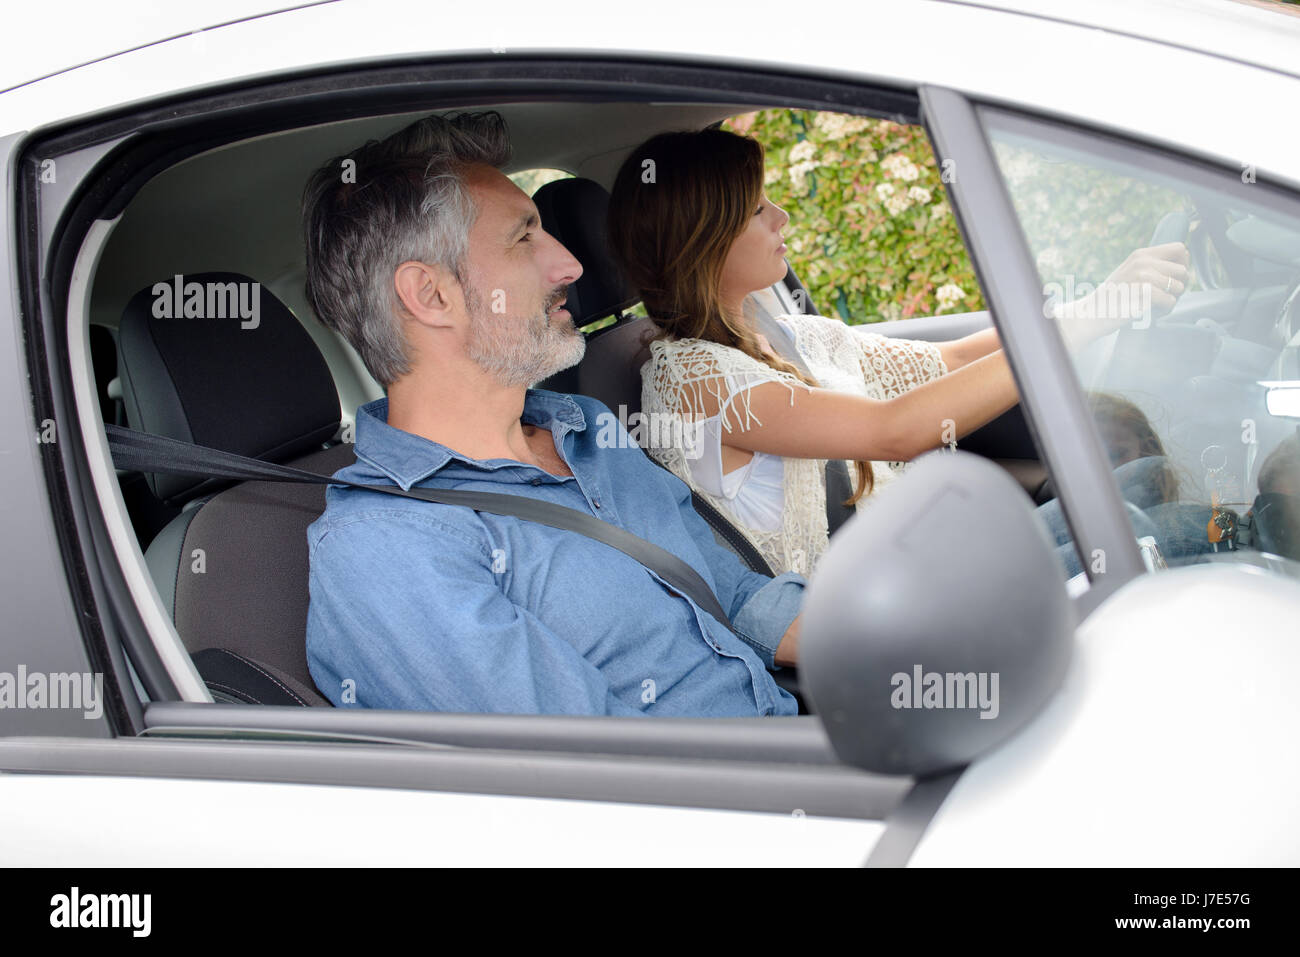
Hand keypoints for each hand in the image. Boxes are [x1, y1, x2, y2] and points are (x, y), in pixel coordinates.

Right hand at [1053, 242, 1191, 342]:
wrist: (1092, 314)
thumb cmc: (1114, 298)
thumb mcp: (1131, 272)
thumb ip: (1153, 265)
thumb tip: (1185, 259)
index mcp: (1141, 254)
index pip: (1179, 249)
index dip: (1183, 264)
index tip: (1172, 278)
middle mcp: (1143, 262)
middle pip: (1183, 270)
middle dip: (1179, 286)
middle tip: (1164, 295)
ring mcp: (1142, 277)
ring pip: (1178, 287)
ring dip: (1172, 299)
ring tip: (1155, 305)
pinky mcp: (1144, 293)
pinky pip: (1170, 301)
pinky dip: (1164, 310)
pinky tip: (1152, 312)